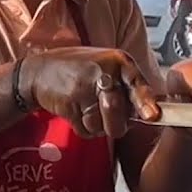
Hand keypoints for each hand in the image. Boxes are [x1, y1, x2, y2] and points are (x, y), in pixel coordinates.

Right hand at [20, 48, 158, 139]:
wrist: (39, 71)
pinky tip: (76, 111)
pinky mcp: (70, 104)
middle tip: (105, 114)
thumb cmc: (79, 70)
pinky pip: (86, 130)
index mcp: (118, 61)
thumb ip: (128, 86)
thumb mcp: (107, 66)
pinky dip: (82, 127)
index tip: (152, 115)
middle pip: (120, 113)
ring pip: (102, 126)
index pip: (137, 83)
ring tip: (86, 107)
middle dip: (115, 122)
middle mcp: (103, 72)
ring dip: (96, 125)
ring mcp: (85, 88)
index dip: (145, 102)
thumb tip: (151, 113)